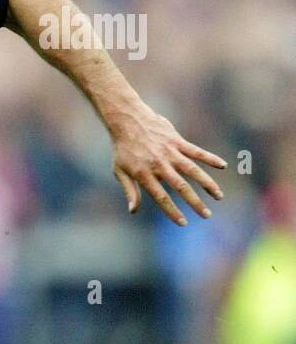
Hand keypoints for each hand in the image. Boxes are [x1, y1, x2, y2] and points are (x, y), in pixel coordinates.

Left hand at [109, 107, 225, 224]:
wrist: (127, 121)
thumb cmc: (122, 149)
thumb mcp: (120, 171)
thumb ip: (130, 191)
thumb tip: (133, 211)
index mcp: (145, 174)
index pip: (161, 197)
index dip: (172, 211)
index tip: (183, 223)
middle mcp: (160, 165)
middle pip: (180, 187)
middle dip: (195, 202)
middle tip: (206, 215)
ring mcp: (170, 152)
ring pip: (193, 170)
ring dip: (207, 184)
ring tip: (219, 196)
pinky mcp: (177, 141)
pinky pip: (196, 151)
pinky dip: (210, 158)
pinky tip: (223, 166)